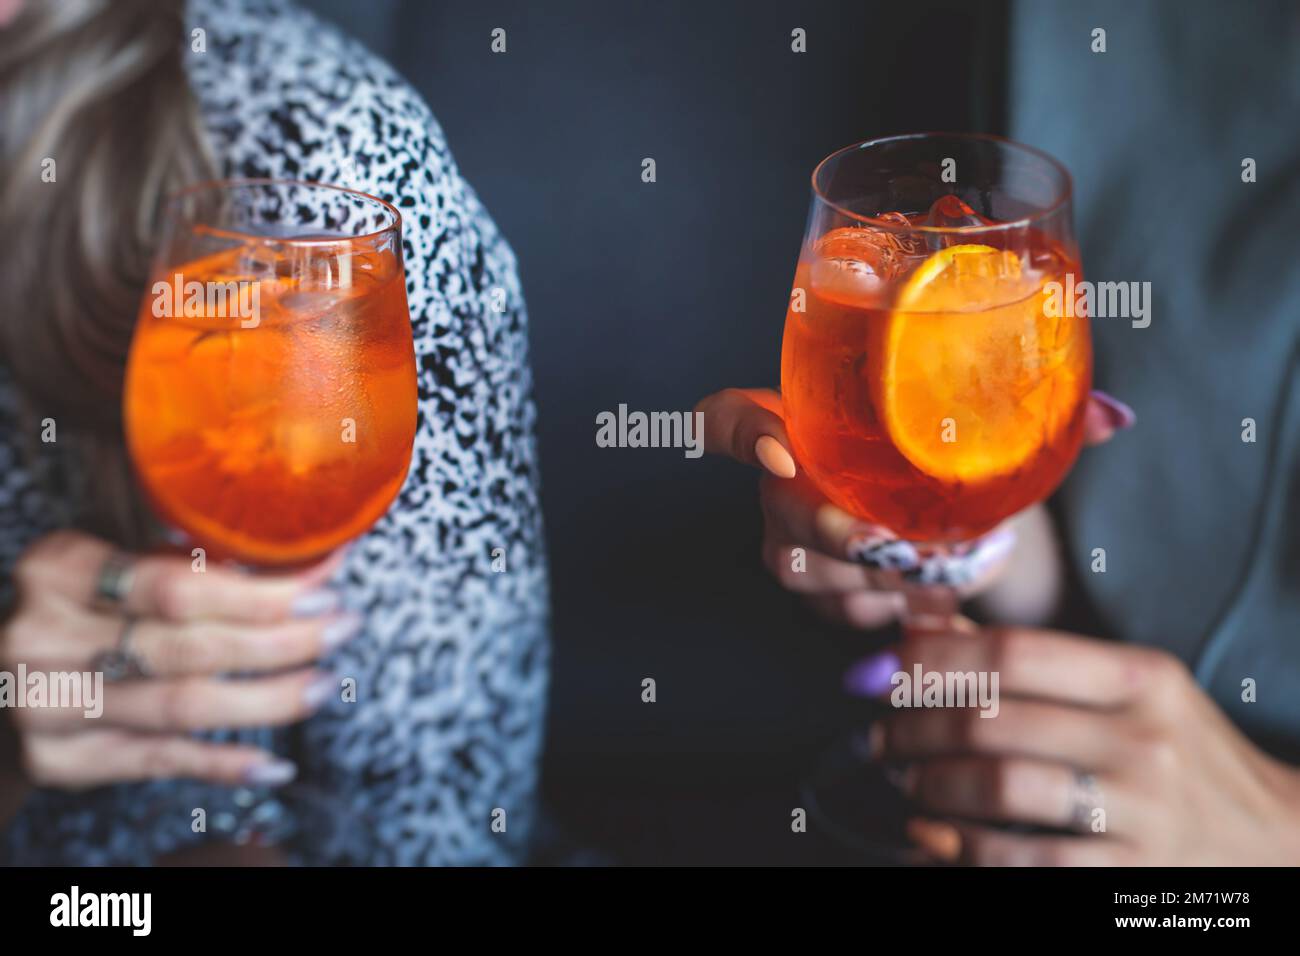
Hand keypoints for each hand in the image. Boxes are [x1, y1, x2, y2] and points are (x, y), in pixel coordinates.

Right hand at [0, 530, 356, 790]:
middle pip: (190, 648)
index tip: (323, 588)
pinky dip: (223, 764)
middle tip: (342, 627)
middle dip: (282, 641)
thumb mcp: (104, 564)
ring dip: (269, 700)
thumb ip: (181, 561)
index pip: (176, 587)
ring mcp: (49, 706)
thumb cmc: (74, 606)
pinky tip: (274, 765)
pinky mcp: (62, 760)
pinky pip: (159, 762)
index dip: (260, 593)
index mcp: (58, 571)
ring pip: (183, 708)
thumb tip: (303, 558)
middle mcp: (44, 639)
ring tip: (325, 684)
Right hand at [694, 387, 1132, 628]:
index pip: (729, 417)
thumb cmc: (952, 457)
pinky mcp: (819, 590)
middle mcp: (786, 480)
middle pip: (775, 511)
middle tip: (891, 548)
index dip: (737, 435)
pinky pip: (832, 612)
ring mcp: (794, 540)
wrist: (958, 512)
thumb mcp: (989, 431)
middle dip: (831, 536)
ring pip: (800, 572)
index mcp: (809, 417)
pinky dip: (886, 614)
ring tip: (940, 577)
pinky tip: (936, 609)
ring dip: (871, 583)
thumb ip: (1043, 416)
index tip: (780, 451)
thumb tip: (1114, 416)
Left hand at [858, 625, 1299, 864]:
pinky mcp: (1130, 877)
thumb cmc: (1178, 752)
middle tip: (877, 738)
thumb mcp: (1125, 689)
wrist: (1272, 839)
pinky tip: (933, 838)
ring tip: (904, 782)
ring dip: (928, 785)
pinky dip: (960, 849)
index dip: (927, 659)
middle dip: (911, 729)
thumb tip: (923, 626)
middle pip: (991, 719)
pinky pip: (1021, 862)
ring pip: (999, 788)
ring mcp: (1140, 811)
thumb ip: (1027, 659)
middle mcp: (1142, 738)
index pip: (1010, 652)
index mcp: (1139, 677)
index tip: (875, 672)